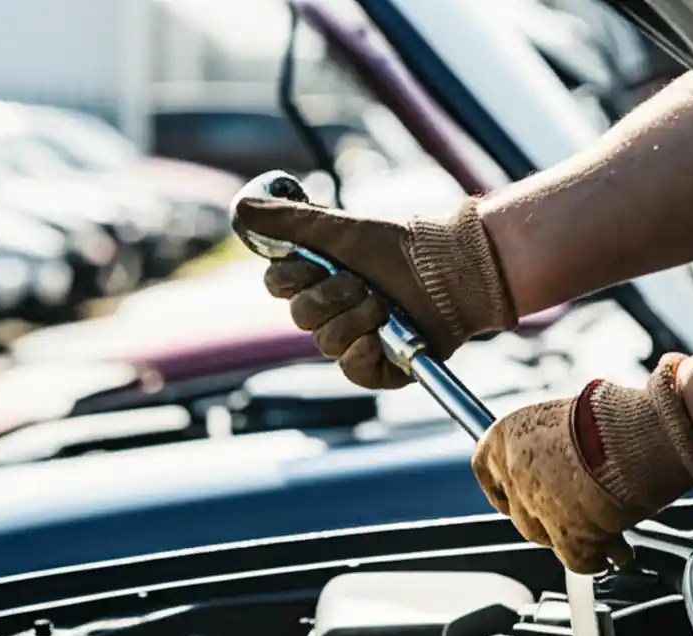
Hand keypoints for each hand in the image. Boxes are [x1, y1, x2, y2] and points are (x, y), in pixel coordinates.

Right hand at [238, 196, 515, 388]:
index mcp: (314, 282)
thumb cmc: (397, 245)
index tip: (318, 262)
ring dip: (356, 317)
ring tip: (384, 303)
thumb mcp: (339, 228)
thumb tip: (241, 206)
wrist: (451, 269)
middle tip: (362, 282)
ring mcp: (352, 343)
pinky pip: (352, 371)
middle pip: (300, 316)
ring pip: (326, 341)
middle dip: (331, 295)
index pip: (278, 286)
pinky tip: (382, 335)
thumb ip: (289, 221)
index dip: (294, 276)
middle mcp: (328, 314)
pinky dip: (365, 353)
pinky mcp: (377, 369)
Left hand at [471, 355, 692, 573]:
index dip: (504, 490)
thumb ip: (546, 450)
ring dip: (575, 537)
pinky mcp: (567, 534)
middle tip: (574, 513)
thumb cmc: (613, 421)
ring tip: (607, 534)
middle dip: (547, 517)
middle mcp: (512, 471)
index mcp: (504, 437)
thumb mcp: (564, 423)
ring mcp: (536, 505)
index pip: (486, 473)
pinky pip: (577, 559)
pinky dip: (595, 558)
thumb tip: (551, 468)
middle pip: (518, 510)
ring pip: (546, 536)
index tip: (517, 497)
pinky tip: (615, 552)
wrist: (643, 433)